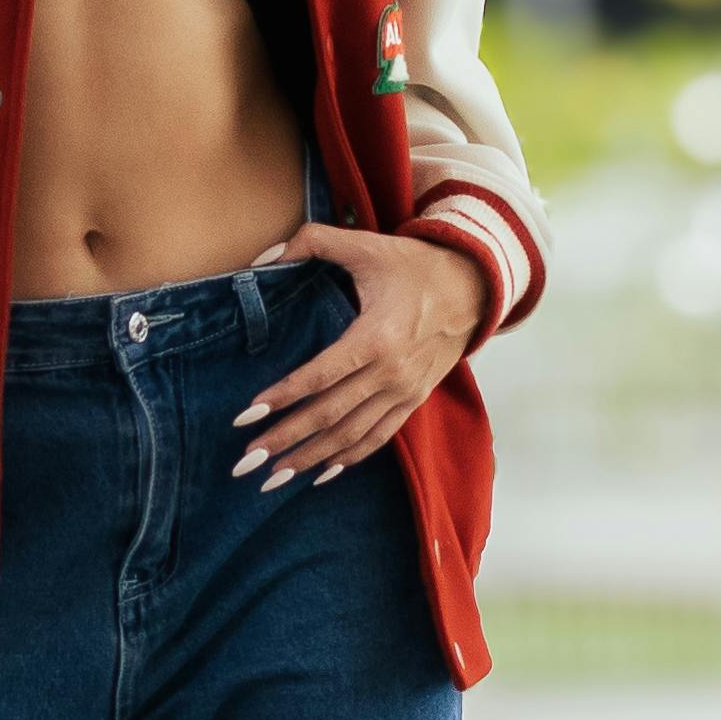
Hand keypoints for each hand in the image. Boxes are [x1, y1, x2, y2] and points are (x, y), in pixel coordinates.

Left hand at [234, 218, 479, 488]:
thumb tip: (263, 258)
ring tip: (273, 477)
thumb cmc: (414, 265)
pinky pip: (379, 438)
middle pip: (330, 415)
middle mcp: (392, 372)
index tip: (246, 415)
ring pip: (351, 435)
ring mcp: (405, 391)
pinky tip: (320, 473)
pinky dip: (349, 458)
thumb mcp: (366, 245)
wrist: (474, 285)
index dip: (282, 396)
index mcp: (377, 336)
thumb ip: (313, 242)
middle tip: (246, 461)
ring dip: (310, 458)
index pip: (320, 376)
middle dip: (285, 439)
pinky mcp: (414, 400)